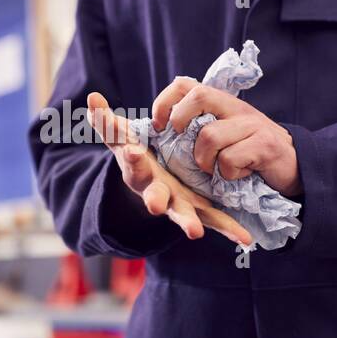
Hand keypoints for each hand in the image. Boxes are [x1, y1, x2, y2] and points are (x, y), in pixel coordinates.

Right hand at [86, 92, 252, 246]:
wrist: (152, 186)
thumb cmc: (139, 158)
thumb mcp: (123, 140)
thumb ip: (108, 123)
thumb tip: (91, 98)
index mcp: (140, 174)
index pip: (134, 166)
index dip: (132, 158)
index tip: (132, 151)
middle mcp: (157, 192)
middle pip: (155, 198)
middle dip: (155, 201)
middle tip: (154, 205)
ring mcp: (178, 203)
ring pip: (183, 214)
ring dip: (187, 222)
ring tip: (193, 232)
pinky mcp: (200, 211)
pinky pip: (216, 220)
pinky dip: (229, 229)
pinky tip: (245, 238)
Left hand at [151, 77, 300, 195]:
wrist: (294, 166)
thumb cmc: (251, 154)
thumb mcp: (227, 134)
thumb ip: (202, 127)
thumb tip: (164, 131)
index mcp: (223, 103)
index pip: (186, 85)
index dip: (165, 101)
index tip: (158, 125)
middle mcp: (237, 108)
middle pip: (200, 96)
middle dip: (180, 119)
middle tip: (182, 142)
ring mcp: (252, 125)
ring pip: (210, 136)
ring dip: (205, 161)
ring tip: (217, 169)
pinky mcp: (264, 145)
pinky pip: (230, 159)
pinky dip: (228, 174)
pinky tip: (239, 175)